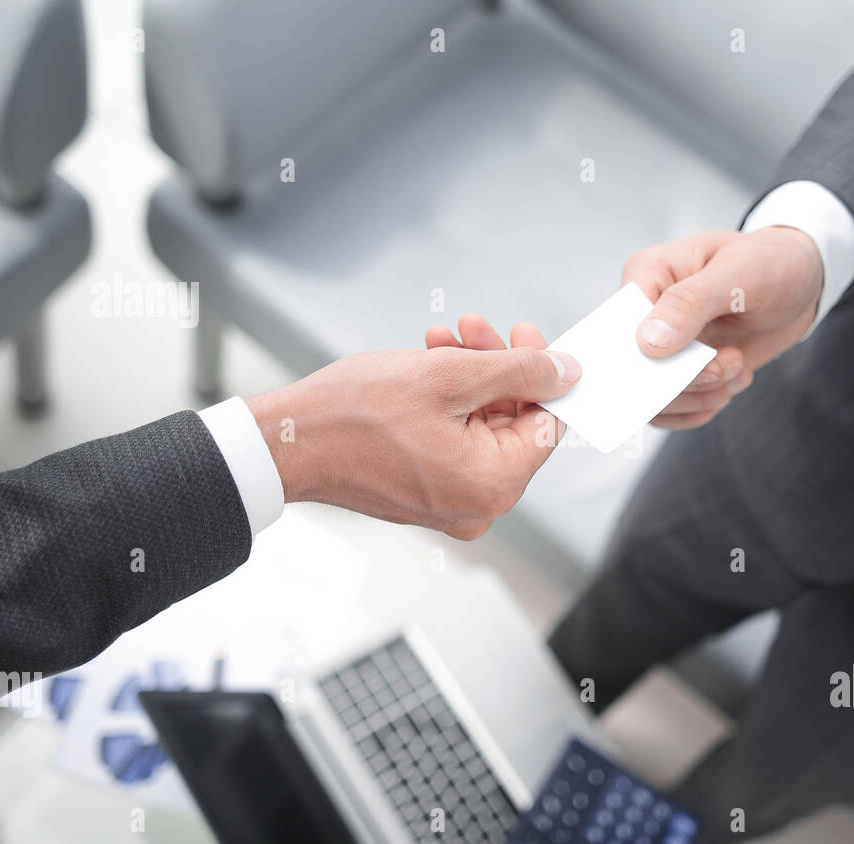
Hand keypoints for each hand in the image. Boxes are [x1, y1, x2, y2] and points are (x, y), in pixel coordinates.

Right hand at [245, 335, 579, 539]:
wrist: (284, 443)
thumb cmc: (353, 414)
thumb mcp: (449, 375)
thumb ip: (519, 372)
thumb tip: (568, 372)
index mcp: (492, 486)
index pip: (546, 424)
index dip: (541, 374)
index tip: (526, 335)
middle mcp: (477, 506)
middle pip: (512, 424)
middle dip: (496, 368)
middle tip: (474, 326)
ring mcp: (450, 504)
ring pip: (481, 426)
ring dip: (468, 376)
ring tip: (440, 338)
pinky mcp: (425, 494)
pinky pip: (454, 442)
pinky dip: (447, 402)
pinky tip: (427, 362)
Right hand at [625, 226, 823, 428]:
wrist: (802, 285)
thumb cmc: (770, 262)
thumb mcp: (738, 273)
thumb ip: (690, 303)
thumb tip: (647, 343)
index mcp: (647, 276)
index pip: (619, 326)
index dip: (643, 355)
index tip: (685, 363)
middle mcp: (646, 315)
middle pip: (636, 371)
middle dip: (684, 381)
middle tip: (727, 365)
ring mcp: (663, 348)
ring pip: (656, 398)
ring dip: (702, 395)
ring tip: (738, 368)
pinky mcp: (682, 373)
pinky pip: (674, 411)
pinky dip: (706, 406)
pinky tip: (734, 382)